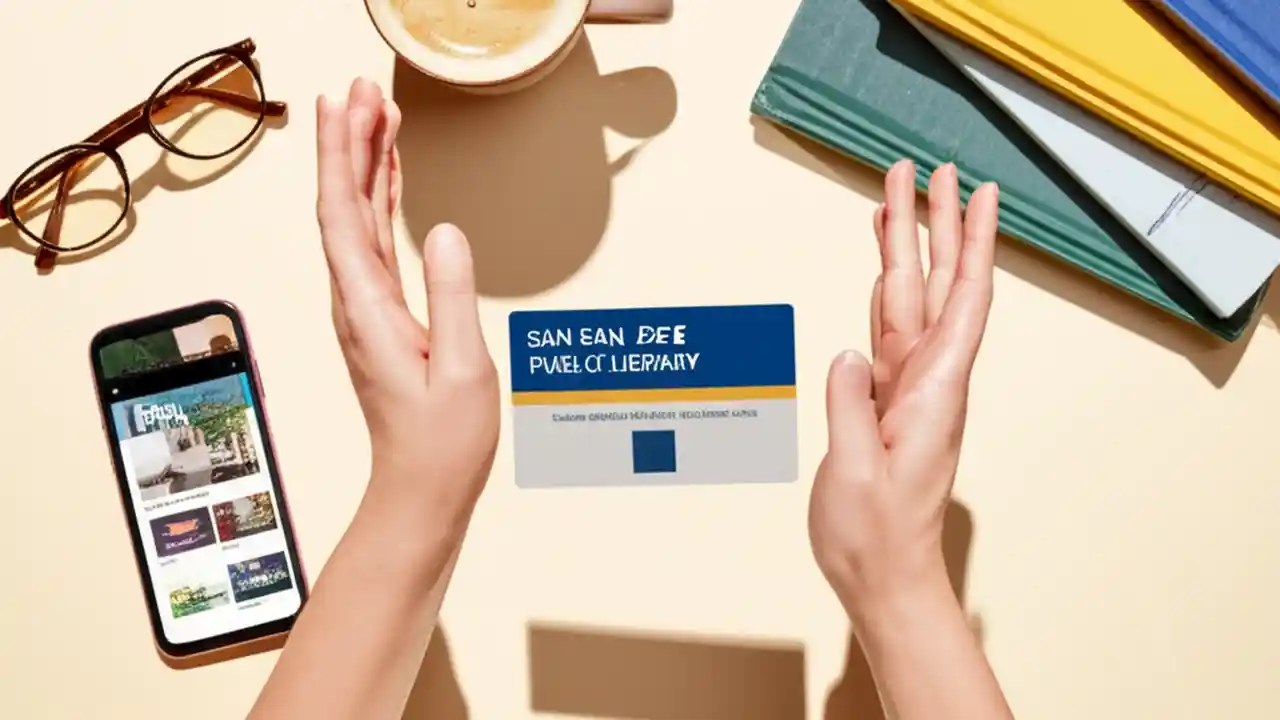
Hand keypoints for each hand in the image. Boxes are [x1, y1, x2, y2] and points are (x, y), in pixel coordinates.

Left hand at [315, 79, 498, 533]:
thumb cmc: (442, 441)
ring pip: (357, 218)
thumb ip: (452, 298)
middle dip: (350, 142)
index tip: (350, 105)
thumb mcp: (461, 370)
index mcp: (368, 308)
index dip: (344, 154)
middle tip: (364, 90)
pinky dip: (380, 201)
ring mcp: (366, 307)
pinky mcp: (382, 315)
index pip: (344, 214)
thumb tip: (448, 232)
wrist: (420, 489)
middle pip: (343, 205)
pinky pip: (374, 241)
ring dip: (364, 165)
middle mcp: (356, 302)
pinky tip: (390, 178)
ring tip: (378, 116)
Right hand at [810, 159, 997, 621]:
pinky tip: (877, 270)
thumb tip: (846, 351)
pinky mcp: (885, 402)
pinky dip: (881, 292)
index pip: (960, 300)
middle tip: (927, 169)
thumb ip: (850, 407)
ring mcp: (906, 389)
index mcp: (930, 391)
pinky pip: (885, 332)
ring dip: (907, 249)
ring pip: (907, 301)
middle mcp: (927, 381)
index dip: (971, 243)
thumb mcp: (855, 473)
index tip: (979, 192)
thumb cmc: (874, 536)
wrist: (886, 577)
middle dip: (933, 224)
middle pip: (933, 286)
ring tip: (898, 201)